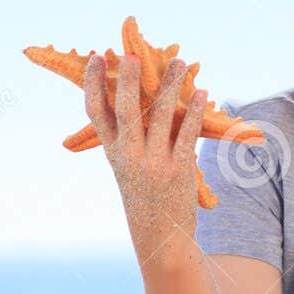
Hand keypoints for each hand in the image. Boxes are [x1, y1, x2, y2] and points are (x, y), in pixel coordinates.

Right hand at [84, 51, 206, 270]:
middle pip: (124, 110)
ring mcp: (153, 163)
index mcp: (113, 154)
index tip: (94, 57)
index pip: (95, 112)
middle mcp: (129, 157)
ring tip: (179, 62)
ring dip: (169, 86)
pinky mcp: (178, 170)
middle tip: (129, 54)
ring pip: (159, 115)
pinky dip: (193, 110)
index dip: (93, 83)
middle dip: (126, 80)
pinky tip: (200, 93)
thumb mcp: (128, 169)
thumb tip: (138, 99)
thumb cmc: (146, 199)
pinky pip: (187, 133)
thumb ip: (130, 138)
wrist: (161, 239)